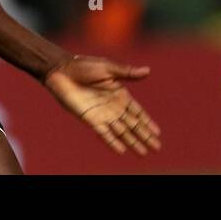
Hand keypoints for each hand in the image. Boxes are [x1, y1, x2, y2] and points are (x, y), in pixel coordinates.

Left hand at [42, 56, 160, 155]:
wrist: (62, 71)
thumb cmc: (84, 66)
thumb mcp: (108, 68)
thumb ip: (127, 73)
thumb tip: (148, 71)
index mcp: (120, 94)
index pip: (138, 111)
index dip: (148, 122)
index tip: (158, 133)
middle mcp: (114, 107)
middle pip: (133, 125)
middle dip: (145, 136)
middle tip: (157, 148)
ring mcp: (103, 115)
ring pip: (122, 132)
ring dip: (133, 142)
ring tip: (144, 153)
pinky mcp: (91, 120)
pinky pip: (104, 134)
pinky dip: (113, 142)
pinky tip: (122, 150)